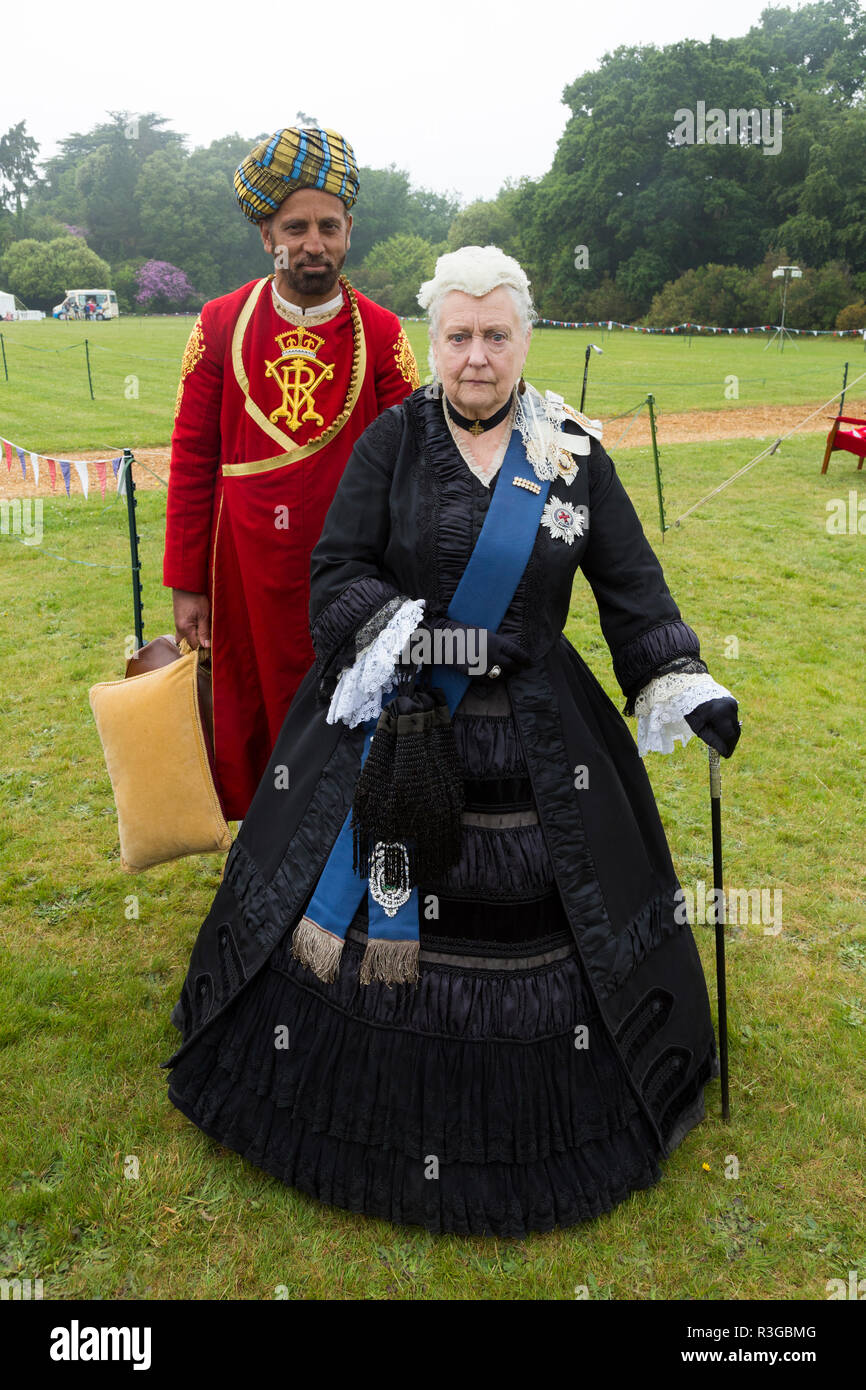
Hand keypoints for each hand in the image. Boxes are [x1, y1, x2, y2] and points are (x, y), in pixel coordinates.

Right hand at [173, 589, 210, 648]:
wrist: (185, 585)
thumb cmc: (196, 599)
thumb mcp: (204, 615)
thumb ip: (204, 631)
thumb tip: (206, 646)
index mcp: (185, 628)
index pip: (193, 646)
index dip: (202, 649)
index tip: (211, 648)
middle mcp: (179, 628)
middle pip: (186, 644)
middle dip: (196, 646)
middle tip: (206, 643)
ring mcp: (177, 624)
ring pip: (184, 638)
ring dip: (192, 640)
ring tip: (202, 636)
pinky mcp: (178, 620)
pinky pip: (183, 632)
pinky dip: (190, 633)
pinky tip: (198, 629)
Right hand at [412, 618, 529, 677]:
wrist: (444, 638)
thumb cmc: (464, 633)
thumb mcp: (484, 634)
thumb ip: (497, 644)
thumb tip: (509, 655)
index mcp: (496, 641)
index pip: (517, 652)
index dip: (525, 659)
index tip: (529, 663)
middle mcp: (492, 654)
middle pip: (511, 666)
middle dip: (517, 669)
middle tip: (519, 671)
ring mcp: (483, 665)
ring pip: (501, 676)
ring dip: (506, 677)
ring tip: (508, 677)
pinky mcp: (473, 674)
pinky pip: (488, 682)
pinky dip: (494, 682)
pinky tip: (495, 680)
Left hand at [685, 697, 740, 757]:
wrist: (692, 689)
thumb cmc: (692, 709)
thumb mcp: (698, 727)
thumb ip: (713, 740)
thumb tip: (725, 752)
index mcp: (719, 714)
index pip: (730, 735)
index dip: (729, 747)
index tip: (726, 756)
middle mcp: (730, 708)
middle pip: (735, 731)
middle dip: (730, 743)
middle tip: (725, 751)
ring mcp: (733, 704)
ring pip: (735, 725)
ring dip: (729, 734)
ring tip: (719, 739)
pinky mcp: (733, 702)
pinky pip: (733, 718)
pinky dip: (728, 725)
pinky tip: (719, 726)